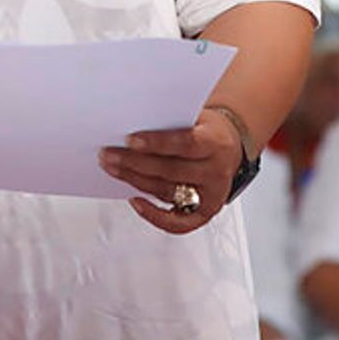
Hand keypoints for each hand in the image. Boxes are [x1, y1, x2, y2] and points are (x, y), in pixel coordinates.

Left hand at [99, 107, 244, 234]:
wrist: (229, 146)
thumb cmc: (205, 130)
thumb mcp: (195, 116)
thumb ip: (170, 121)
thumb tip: (132, 123)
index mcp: (215, 142)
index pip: (186, 143)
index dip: (157, 143)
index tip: (130, 140)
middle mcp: (216, 171)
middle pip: (171, 170)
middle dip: (135, 163)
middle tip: (109, 155)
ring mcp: (211, 194)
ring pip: (167, 191)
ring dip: (135, 181)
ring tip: (113, 169)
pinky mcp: (205, 212)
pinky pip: (179, 223)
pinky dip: (154, 215)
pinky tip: (135, 201)